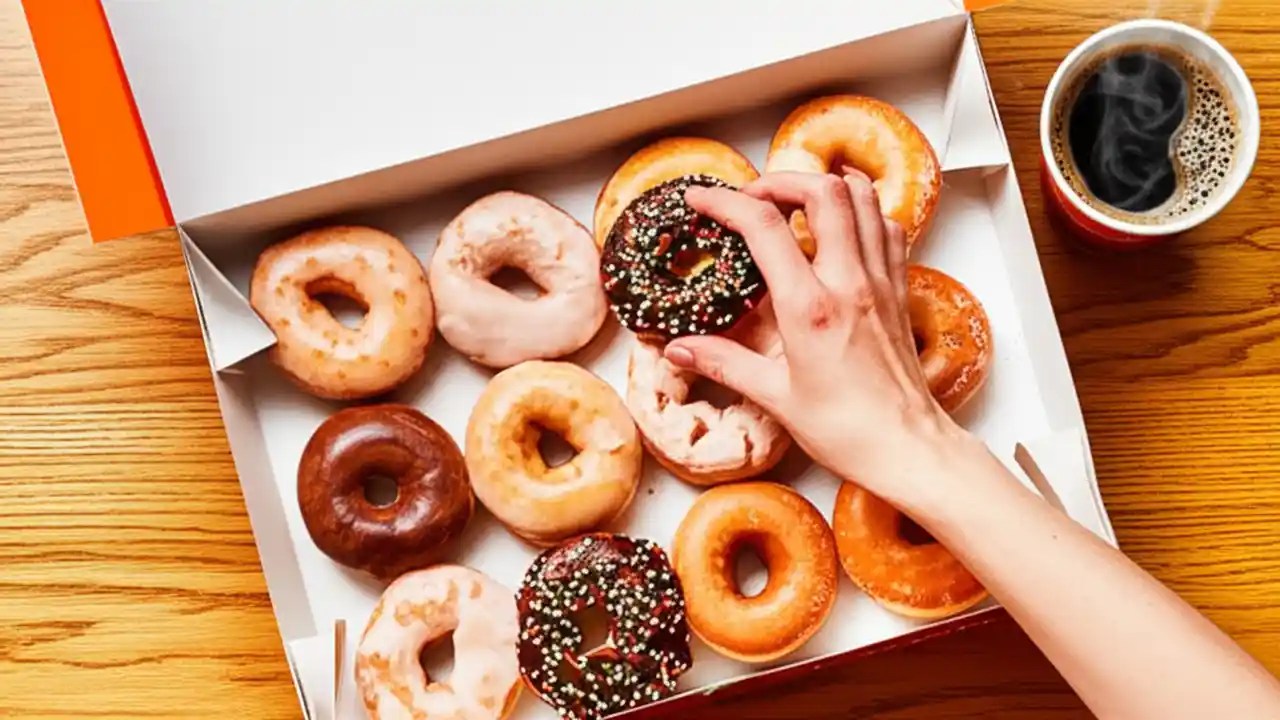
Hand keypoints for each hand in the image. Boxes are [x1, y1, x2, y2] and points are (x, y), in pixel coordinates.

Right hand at [666, 171, 975, 510]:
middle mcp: (849, 283)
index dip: (726, 202)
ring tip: (794, 198)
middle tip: (751, 197)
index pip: (764, 228)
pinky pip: (887, 228)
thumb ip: (723, 363)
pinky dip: (863, 210)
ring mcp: (880, 282)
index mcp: (810, 308)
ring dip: (825, 186)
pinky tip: (842, 225)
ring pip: (862, 200)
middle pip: (822, 192)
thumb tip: (679, 348)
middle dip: (780, 181)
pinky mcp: (899, 291)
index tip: (702, 201)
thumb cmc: (848, 430)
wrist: (908, 449)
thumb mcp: (774, 397)